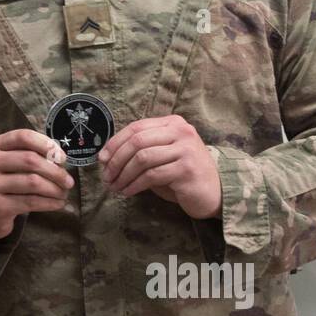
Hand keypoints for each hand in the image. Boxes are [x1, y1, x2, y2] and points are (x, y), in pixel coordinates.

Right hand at [0, 129, 72, 240]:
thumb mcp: (6, 162)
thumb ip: (27, 154)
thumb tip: (59, 158)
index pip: (23, 136)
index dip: (46, 144)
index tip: (62, 157)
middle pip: (30, 160)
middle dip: (55, 171)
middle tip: (68, 181)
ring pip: (33, 182)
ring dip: (55, 189)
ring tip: (63, 193)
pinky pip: (31, 202)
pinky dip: (50, 203)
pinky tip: (58, 204)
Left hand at [97, 115, 221, 219]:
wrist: (213, 192)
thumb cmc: (182, 174)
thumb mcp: (162, 155)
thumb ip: (141, 150)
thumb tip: (106, 157)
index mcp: (173, 123)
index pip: (136, 127)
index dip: (115, 143)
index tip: (101, 159)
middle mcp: (181, 132)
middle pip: (137, 141)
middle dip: (116, 160)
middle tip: (106, 177)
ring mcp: (186, 149)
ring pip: (142, 158)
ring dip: (123, 175)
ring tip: (115, 187)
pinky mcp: (187, 169)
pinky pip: (152, 176)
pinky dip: (135, 185)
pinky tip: (127, 192)